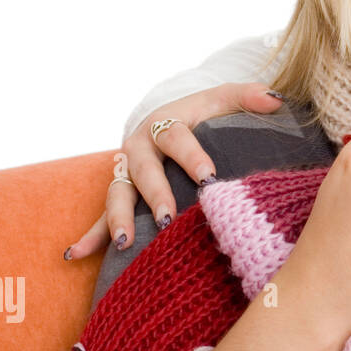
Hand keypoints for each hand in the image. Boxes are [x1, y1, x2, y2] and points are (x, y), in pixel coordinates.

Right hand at [66, 82, 286, 259]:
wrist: (174, 119)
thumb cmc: (206, 111)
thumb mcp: (226, 98)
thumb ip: (250, 96)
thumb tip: (275, 99)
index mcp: (166, 123)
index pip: (177, 138)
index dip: (191, 156)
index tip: (208, 177)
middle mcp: (140, 148)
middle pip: (144, 171)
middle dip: (155, 194)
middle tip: (169, 216)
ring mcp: (126, 172)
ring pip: (117, 195)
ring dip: (118, 218)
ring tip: (125, 242)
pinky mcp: (121, 193)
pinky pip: (101, 216)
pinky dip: (90, 235)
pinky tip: (76, 254)